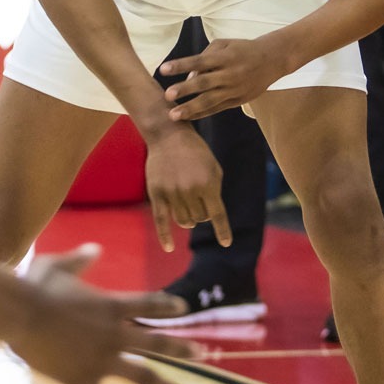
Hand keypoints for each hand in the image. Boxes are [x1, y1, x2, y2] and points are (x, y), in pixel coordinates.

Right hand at [8, 244, 197, 383]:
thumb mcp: (56, 265)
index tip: (183, 307)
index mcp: (111, 305)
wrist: (19, 316)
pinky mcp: (84, 382)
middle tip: (203, 353)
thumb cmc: (33, 288)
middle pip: (157, 343)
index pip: (149, 304)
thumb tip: (95, 249)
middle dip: (182, 348)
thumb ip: (79, 259)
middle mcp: (115, 334)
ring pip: (143, 377)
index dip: (167, 305)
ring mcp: (102, 361)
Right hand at [141, 127, 230, 251]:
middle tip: (199, 199)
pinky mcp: (157, 193)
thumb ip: (214, 192)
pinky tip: (169, 248)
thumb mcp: (213, 168)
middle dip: (202, 213)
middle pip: (199, 218)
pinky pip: (161, 221)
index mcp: (208, 184)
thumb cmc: (196, 152)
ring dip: (189, 218)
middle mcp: (190, 190)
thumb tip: (210, 217)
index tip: (226, 243)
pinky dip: (165, 236)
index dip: (222, 230)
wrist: (169, 135)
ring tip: (189, 204)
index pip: (217, 215)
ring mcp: (172, 192)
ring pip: (183, 220)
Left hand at [160, 37, 291, 121]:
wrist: (272, 60)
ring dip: (190, 108)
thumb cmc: (242, 49)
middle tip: (167, 96)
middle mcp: (229, 74)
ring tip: (173, 115)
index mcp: (225, 57)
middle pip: (204, 83)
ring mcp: (234, 90)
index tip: (163, 69)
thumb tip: (188, 77)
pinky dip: (201, 114)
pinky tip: (187, 117)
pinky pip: (217, 109)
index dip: (181, 65)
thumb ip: (204, 57)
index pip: (200, 60)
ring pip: (210, 101)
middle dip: (185, 90)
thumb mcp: (224, 45)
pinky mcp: (237, 101)